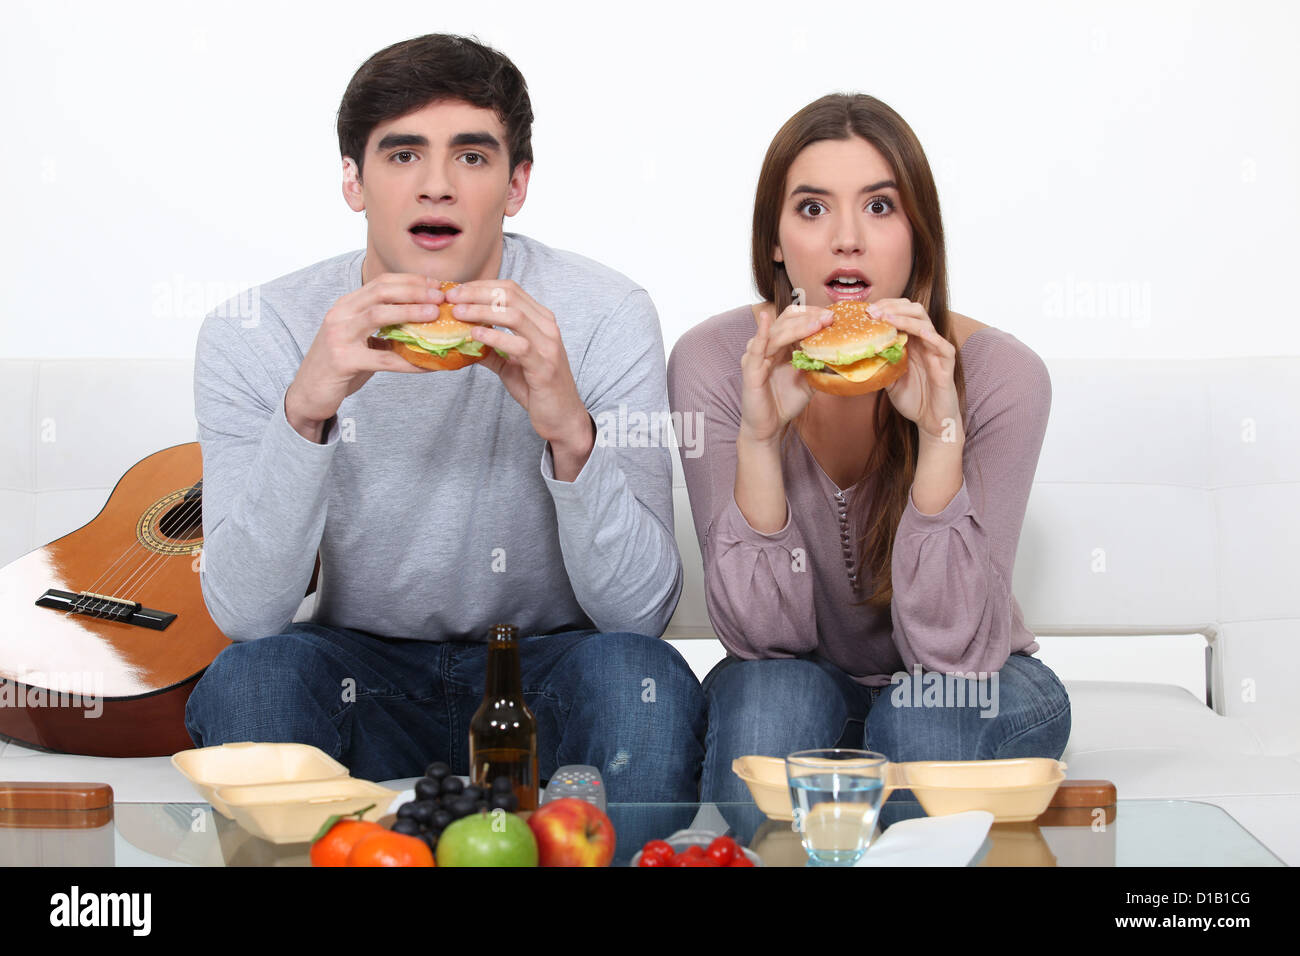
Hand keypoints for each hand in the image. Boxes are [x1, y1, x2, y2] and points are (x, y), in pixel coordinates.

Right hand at [286, 273, 442, 438]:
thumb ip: (383, 328)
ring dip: (410, 312)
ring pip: (378, 315)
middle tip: (440, 295)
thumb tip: (423, 324)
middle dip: (413, 290)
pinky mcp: (343, 361)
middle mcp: (340, 315)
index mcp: (346, 305)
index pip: (380, 282)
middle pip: (380, 292)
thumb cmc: (339, 365)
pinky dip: (408, 360)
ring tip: (434, 314)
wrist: (308, 392)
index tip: (435, 284)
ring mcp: (339, 336)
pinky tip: (427, 364)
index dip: (410, 281)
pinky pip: (383, 358)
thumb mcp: (359, 339)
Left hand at [446, 280, 593, 462]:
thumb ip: (491, 348)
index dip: (481, 286)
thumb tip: (463, 337)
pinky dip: (495, 336)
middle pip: (510, 295)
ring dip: (481, 311)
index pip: (510, 289)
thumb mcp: (510, 364)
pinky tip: (475, 334)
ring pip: (514, 315)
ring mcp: (548, 346)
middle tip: (451, 298)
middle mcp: (547, 327)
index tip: (457, 291)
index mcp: (541, 320)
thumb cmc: (538, 388)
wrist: (562, 417)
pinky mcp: (543, 366)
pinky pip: (518, 345)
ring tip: (458, 313)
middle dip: (477, 293)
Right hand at [738, 302, 834, 445]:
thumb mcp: (809, 380)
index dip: (811, 314)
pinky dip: (760, 333)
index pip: (794, 319)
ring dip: (797, 327)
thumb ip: (820, 365)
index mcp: (781, 345)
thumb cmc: (785, 401)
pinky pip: (756, 349)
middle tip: (829, 317)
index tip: (832, 316)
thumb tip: (841, 353)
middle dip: (808, 317)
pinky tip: (765, 320)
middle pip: (785, 321)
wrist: (769, 426)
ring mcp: (757, 356)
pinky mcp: (750, 369)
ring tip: (817, 324)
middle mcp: (768, 346)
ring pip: (776, 333)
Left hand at [870, 299, 963, 444]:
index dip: (885, 307)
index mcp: (911, 341)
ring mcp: (936, 350)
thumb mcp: (889, 379)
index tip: (866, 311)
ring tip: (887, 317)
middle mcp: (924, 341)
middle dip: (892, 307)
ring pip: (925, 323)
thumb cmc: (913, 399)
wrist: (931, 420)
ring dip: (905, 318)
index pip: (901, 313)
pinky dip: (931, 337)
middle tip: (873, 312)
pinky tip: (918, 333)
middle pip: (913, 311)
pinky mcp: (947, 363)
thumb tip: (857, 355)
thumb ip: (879, 364)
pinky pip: (942, 345)